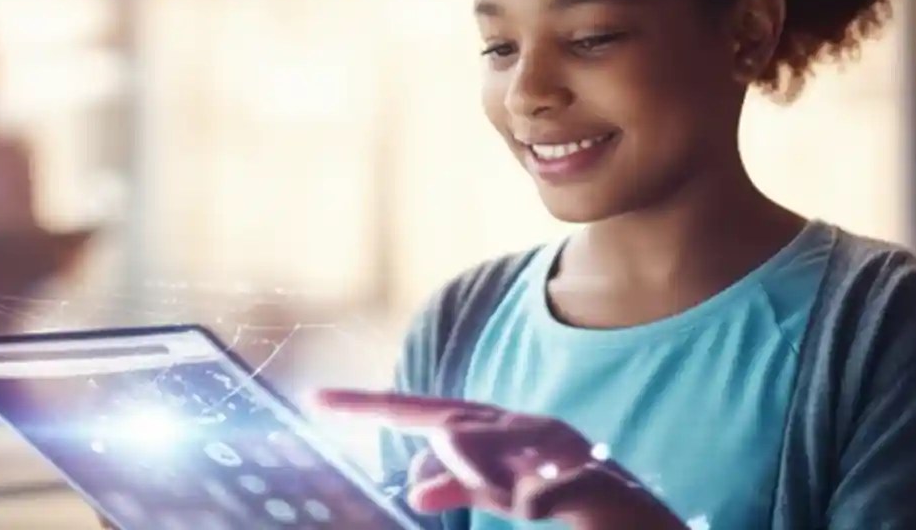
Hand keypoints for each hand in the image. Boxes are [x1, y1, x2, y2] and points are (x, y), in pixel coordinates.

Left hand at [316, 390, 685, 529]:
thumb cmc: (587, 514)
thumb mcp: (513, 497)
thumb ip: (469, 486)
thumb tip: (416, 485)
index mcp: (513, 434)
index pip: (434, 414)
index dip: (374, 406)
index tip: (318, 401)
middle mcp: (534, 430)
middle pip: (448, 414)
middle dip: (383, 408)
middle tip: (322, 402)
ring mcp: (567, 453)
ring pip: (487, 436)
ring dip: (462, 459)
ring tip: (480, 481)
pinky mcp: (597, 486)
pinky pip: (542, 488)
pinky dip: (522, 493)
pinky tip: (513, 496)